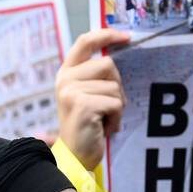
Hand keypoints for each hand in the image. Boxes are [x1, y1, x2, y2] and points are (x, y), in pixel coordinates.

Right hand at [56, 28, 129, 171]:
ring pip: (114, 87)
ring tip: (104, 120)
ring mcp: (72, 91)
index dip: (106, 34)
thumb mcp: (87, 96)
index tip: (126, 36)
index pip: (85, 42)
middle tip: (109, 108)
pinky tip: (105, 128)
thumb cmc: (87, 127)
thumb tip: (115, 54)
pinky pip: (116, 104)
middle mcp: (66, 79)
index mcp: (66, 73)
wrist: (75, 156)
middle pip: (108, 65)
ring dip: (117, 107)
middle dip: (116, 87)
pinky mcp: (82, 105)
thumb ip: (95, 77)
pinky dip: (116, 118)